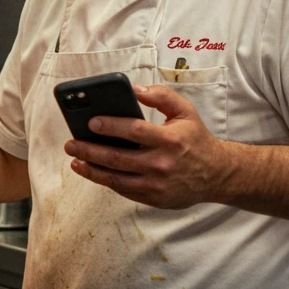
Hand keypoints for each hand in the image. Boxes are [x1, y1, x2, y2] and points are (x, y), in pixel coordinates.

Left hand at [63, 85, 230, 209]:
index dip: (111, 126)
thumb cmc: (196, 139)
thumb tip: (135, 90)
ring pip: (117, 179)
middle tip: (71, 143)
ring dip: (92, 170)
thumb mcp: (186, 112)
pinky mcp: (154, 199)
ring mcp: (157, 185)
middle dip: (91, 150)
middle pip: (119, 158)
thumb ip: (162, 96)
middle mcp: (162, 164)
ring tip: (75, 160)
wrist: (217, 175)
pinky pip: (124, 190)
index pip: (135, 131)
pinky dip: (106, 181)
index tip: (91, 122)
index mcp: (170, 140)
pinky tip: (93, 171)